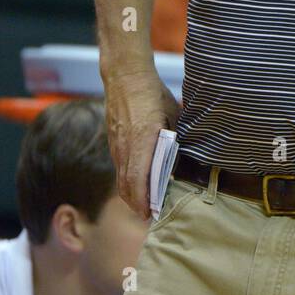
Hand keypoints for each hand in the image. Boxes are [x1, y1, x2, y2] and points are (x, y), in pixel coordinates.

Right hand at [103, 67, 180, 218]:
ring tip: (143, 207)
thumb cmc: (154, 95)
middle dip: (136, 204)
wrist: (125, 77)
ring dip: (131, 195)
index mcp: (143, 139)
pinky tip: (136, 186)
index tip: (151, 213)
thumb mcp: (174, 117)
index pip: (139, 178)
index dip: (144, 199)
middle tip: (149, 217)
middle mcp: (125, 145)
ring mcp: (116, 144)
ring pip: (121, 178)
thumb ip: (175, 142)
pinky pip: (119, 167)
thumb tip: (181, 166)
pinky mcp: (113, 142)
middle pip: (126, 184)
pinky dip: (126, 181)